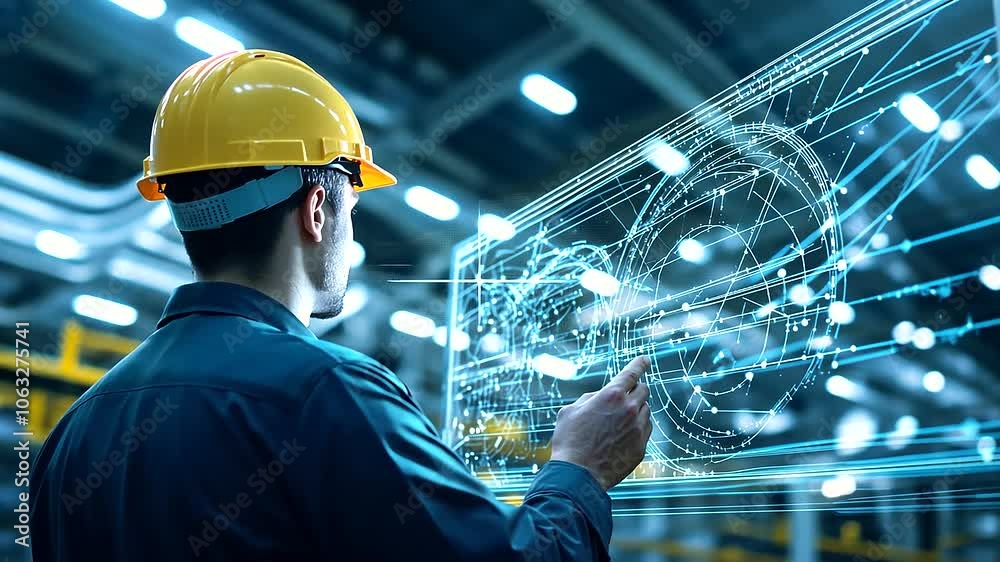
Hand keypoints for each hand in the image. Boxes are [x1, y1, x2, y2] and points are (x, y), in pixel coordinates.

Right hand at [549, 356, 652, 489]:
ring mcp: (637, 429)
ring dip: (636, 411)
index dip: (639, 363)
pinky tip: (621, 437)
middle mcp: (629, 409)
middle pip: (644, 390)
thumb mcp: (569, 411)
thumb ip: (590, 398)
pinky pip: (645, 430)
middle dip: (635, 390)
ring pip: (646, 411)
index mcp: (611, 395)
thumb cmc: (569, 441)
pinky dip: (637, 429)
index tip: (645, 359)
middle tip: (623, 397)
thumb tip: (600, 397)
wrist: (578, 475)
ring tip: (617, 423)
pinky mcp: (641, 447)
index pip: (631, 372)